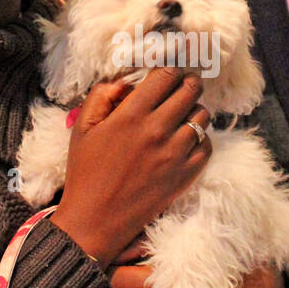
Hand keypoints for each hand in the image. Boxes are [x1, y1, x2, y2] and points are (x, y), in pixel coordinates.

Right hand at [49, 68, 210, 267]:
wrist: (95, 221)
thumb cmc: (85, 173)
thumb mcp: (82, 128)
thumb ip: (101, 96)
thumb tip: (125, 82)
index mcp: (131, 115)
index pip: (166, 75)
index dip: (171, 67)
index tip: (171, 69)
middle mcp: (157, 131)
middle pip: (190, 91)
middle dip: (188, 83)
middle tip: (183, 85)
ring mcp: (174, 154)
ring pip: (202, 116)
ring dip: (194, 109)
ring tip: (183, 114)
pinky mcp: (185, 176)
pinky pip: (206, 145)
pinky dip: (200, 138)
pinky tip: (187, 139)